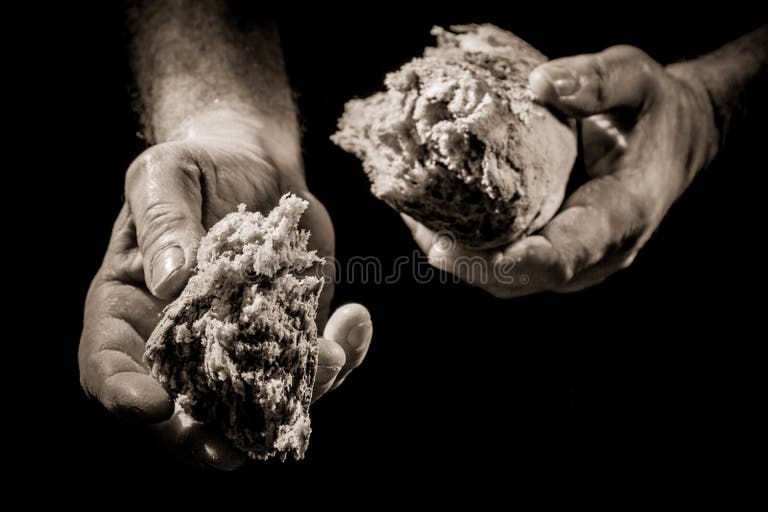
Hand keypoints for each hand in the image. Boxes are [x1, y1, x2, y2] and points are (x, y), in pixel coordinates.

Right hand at [78, 121, 372, 468]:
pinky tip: (355, 320)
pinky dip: (340, 356)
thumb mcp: (166, 173)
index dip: (122, 392)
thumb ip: (163, 219)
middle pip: (182, 407)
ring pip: (258, 399)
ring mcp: (240, 345)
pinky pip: (311, 367)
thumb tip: (169, 279)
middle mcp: (182, 342)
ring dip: (295, 396)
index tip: (152, 404)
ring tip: (331, 358)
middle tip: (233, 453)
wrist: (255, 166)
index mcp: (129, 309)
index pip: (110, 363)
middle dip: (204, 437)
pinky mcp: (289, 336)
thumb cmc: (196, 165)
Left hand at [403, 45, 714, 295]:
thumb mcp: (640, 79)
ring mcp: (573, 259)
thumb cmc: (654, 112)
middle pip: (523, 280)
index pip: (566, 255)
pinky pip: (506, 263)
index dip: (518, 262)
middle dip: (470, 265)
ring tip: (417, 224)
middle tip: (424, 233)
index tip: (469, 253)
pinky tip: (433, 219)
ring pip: (508, 281)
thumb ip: (601, 80)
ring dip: (461, 260)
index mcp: (621, 214)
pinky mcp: (552, 250)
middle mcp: (596, 251)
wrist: (672, 142)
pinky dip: (468, 248)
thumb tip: (540, 84)